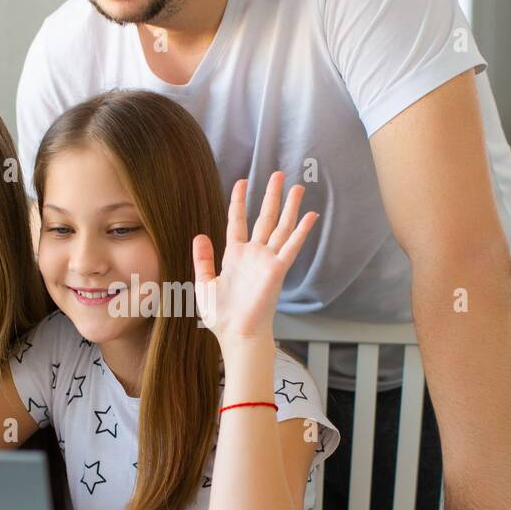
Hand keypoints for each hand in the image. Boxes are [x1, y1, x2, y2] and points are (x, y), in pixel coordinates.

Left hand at [193, 171, 318, 344]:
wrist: (236, 334)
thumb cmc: (221, 316)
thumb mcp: (204, 284)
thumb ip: (202, 259)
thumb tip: (199, 235)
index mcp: (235, 256)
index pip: (238, 221)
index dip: (239, 201)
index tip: (242, 181)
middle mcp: (254, 255)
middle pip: (265, 218)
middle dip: (272, 196)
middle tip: (279, 175)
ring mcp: (267, 261)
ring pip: (281, 227)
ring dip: (289, 207)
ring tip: (297, 187)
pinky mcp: (277, 270)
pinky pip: (291, 246)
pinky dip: (301, 231)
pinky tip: (311, 215)